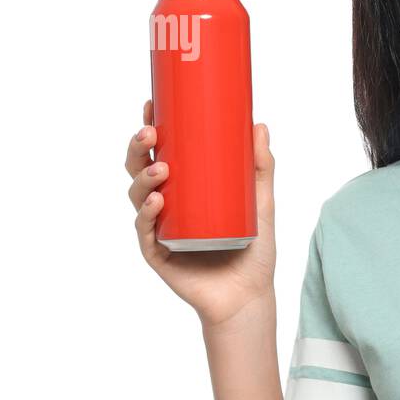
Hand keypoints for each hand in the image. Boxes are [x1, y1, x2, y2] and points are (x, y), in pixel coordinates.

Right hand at [125, 98, 277, 327]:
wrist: (249, 294)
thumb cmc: (253, 249)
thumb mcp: (261, 203)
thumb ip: (261, 167)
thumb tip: (259, 126)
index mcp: (184, 188)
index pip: (160, 152)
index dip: (151, 128)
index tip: (152, 105)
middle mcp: (166, 204)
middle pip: (140, 168)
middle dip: (139, 147)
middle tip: (151, 131)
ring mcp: (159, 228)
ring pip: (138, 196)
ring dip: (144, 177)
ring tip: (161, 169)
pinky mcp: (158, 253)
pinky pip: (146, 231)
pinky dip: (148, 214)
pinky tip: (155, 203)